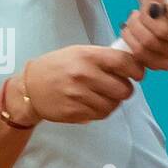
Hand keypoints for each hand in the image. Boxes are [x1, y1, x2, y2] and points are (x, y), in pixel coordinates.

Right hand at [21, 46, 145, 123]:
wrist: (30, 87)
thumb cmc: (57, 66)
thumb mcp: (78, 53)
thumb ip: (103, 57)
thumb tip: (132, 64)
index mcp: (87, 56)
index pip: (124, 62)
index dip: (136, 70)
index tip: (137, 74)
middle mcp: (84, 75)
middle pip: (123, 89)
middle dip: (125, 90)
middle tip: (119, 88)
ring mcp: (79, 95)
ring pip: (113, 105)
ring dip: (113, 102)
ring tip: (104, 96)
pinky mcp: (75, 112)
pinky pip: (101, 114)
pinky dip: (102, 111)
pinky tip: (93, 103)